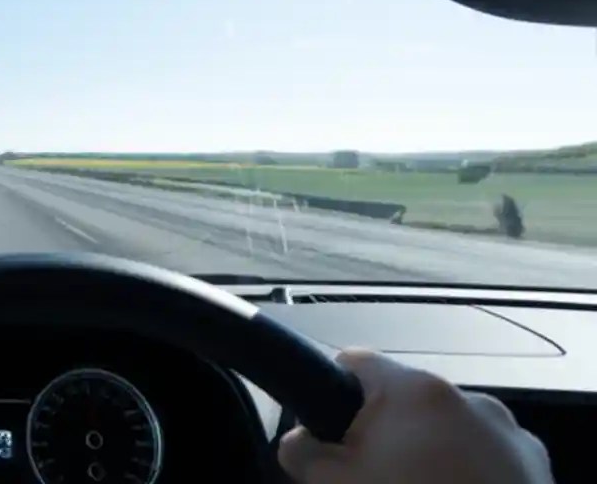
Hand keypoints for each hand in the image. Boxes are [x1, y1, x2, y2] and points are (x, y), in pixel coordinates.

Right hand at [279, 349, 552, 483]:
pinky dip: (466, 472)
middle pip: (401, 400)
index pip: (352, 361)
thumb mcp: (333, 482)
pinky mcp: (533, 463)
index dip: (332, 393)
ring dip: (427, 453)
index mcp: (414, 391)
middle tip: (372, 476)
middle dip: (383, 433)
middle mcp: (466, 398)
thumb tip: (299, 440)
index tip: (331, 430)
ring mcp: (507, 432)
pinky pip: (484, 454)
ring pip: (445, 429)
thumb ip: (302, 451)